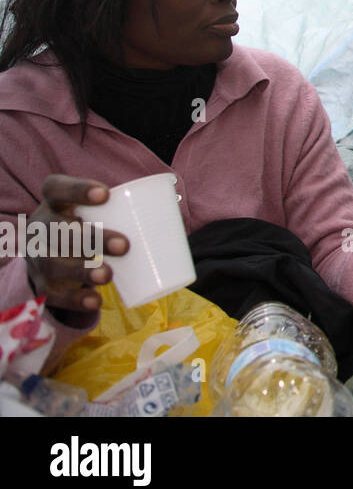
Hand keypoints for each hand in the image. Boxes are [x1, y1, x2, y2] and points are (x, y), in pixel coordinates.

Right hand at [24, 175, 129, 313]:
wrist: (52, 256)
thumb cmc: (88, 226)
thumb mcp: (96, 212)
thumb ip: (125, 206)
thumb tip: (177, 204)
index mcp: (55, 202)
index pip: (57, 187)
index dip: (78, 189)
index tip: (107, 193)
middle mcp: (41, 228)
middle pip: (59, 230)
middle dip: (92, 238)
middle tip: (125, 245)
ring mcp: (39, 258)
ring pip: (55, 264)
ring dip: (83, 270)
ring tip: (109, 275)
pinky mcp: (44, 285)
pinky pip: (55, 294)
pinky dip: (76, 299)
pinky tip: (95, 301)